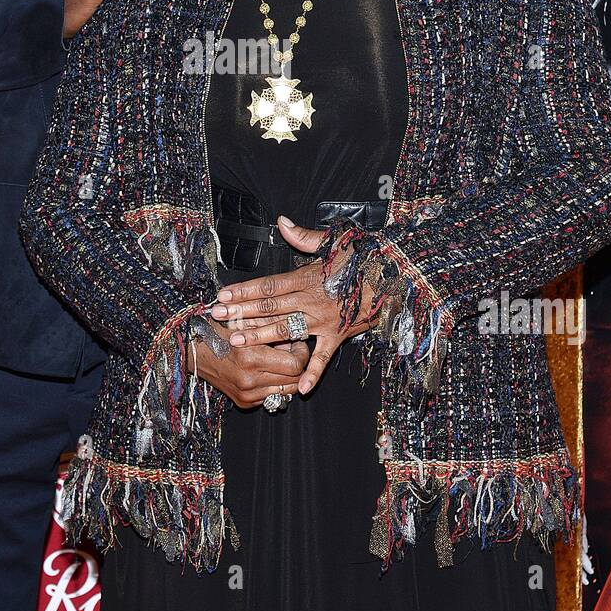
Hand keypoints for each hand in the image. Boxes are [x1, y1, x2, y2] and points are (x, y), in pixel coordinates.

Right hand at [190, 315, 310, 409]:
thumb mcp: (245, 322)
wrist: (191, 351)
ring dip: (288, 376)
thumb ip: (273, 328)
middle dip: (298, 366)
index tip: (297, 343)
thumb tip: (297, 334)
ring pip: (286, 391)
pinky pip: (271, 396)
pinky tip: (267, 371)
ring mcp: (246, 395)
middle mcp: (249, 381)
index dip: (302, 353)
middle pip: (294, 381)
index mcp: (250, 358)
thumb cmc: (218, 331)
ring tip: (280, 361)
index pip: (295, 365)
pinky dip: (274, 385)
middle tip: (292, 351)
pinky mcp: (243, 402)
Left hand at [206, 217, 377, 395]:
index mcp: (307, 277)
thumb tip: (282, 222)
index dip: (245, 290)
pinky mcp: (337, 336)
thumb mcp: (334, 240)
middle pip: (270, 307)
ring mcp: (323, 320)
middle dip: (241, 312)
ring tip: (237, 342)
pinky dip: (313, 372)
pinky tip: (301, 387)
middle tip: (217, 317)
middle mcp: (311, 300)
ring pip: (286, 329)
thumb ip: (304, 236)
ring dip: (260, 336)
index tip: (223, 294)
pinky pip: (323, 357)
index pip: (269, 285)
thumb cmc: (362, 257)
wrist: (392, 276)